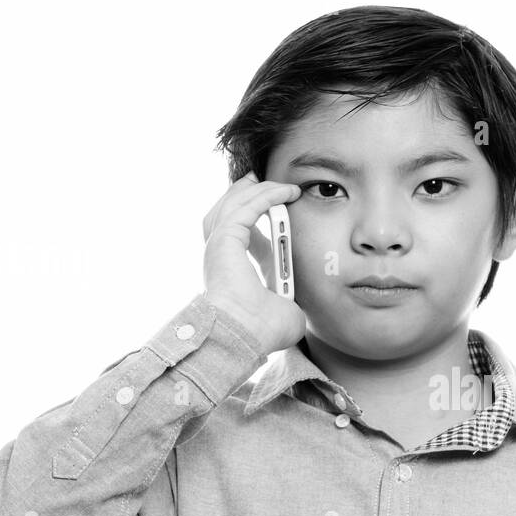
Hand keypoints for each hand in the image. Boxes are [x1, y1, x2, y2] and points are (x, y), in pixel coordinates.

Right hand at [201, 172, 306, 352]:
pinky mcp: (225, 238)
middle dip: (248, 194)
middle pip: (230, 211)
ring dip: (260, 190)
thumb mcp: (287, 310)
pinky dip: (266, 195)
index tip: (279, 208)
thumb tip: (296, 299)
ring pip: (236, 204)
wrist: (245, 334)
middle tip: (266, 181)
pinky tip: (286, 191)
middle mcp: (222, 255)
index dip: (258, 218)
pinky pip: (247, 206)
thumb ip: (290, 299)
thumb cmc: (262, 332)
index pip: (244, 234)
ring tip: (280, 183)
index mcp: (234, 270)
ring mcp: (220, 245)